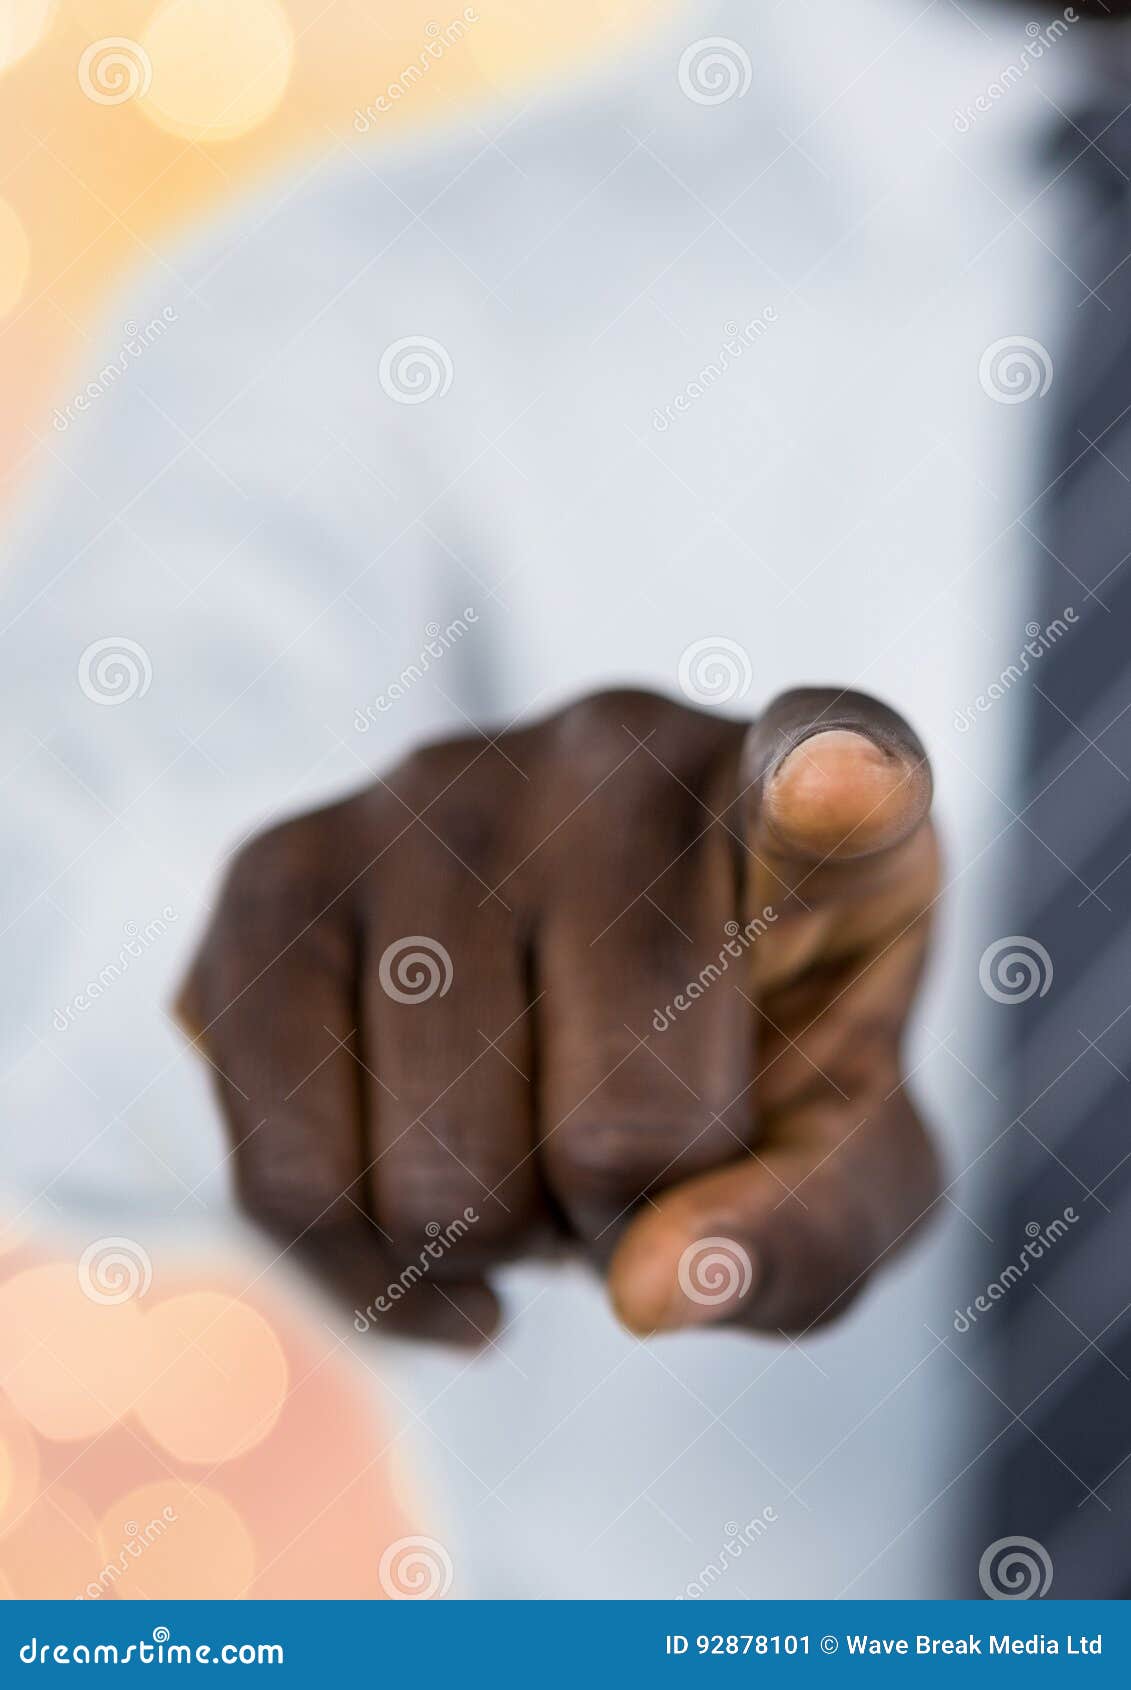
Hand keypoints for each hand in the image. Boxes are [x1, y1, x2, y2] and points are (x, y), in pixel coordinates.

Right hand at [177, 687, 939, 1343]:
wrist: (570, 1000)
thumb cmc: (736, 1066)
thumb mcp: (841, 1162)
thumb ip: (810, 1232)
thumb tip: (652, 1291)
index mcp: (805, 797)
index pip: (842, 769)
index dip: (842, 790)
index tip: (849, 785)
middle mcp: (614, 752)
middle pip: (624, 1124)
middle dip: (621, 1221)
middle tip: (620, 1159)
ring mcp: (435, 791)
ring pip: (441, 1167)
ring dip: (493, 1238)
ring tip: (522, 1151)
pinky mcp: (280, 865)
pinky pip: (286, 1170)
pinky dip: (362, 1274)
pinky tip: (419, 1241)